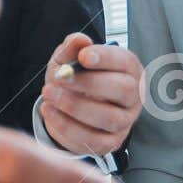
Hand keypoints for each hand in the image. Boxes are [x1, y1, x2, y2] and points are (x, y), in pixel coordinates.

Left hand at [39, 34, 143, 154]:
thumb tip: (79, 40)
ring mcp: (124, 122)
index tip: (83, 56)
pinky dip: (67, 126)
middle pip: (124, 89)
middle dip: (90, 83)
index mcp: (128, 69)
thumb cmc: (73, 77)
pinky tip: (49, 111)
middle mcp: (133, 96)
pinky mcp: (110, 143)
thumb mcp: (68, 57)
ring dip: (75, 106)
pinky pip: (93, 140)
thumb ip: (73, 47)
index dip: (106, 58)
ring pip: (109, 117)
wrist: (65, 105)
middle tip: (60, 78)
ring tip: (49, 95)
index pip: (125, 61)